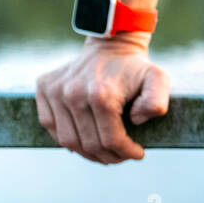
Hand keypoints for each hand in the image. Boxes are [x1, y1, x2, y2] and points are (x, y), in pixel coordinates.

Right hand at [35, 35, 170, 162]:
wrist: (111, 45)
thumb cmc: (137, 68)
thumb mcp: (159, 80)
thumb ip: (157, 101)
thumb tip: (135, 120)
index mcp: (101, 94)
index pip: (110, 140)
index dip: (126, 152)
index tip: (139, 154)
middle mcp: (73, 93)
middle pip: (89, 144)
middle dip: (109, 156)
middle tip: (122, 156)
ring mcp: (55, 90)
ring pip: (68, 140)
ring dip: (88, 153)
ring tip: (105, 152)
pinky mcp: (44, 88)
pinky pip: (51, 126)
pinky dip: (67, 138)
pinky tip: (85, 139)